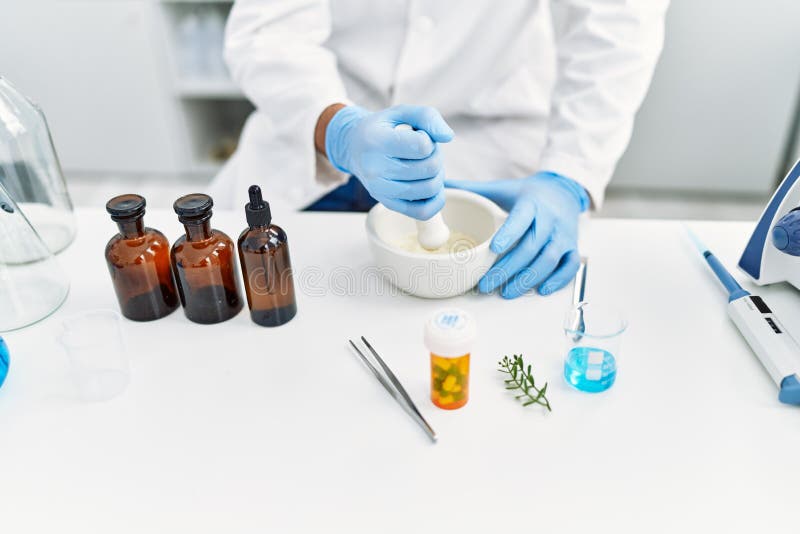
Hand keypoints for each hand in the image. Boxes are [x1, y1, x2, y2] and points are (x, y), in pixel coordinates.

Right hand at [325, 105, 453, 219]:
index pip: (422, 146)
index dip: (429, 140)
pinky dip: (435, 200)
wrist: (354, 148)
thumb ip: (427, 117)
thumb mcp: (401, 112)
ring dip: (436, 176)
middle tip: (424, 152)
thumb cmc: (381, 129)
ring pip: (429, 189)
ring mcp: (381, 190)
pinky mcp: (388, 204)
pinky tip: (429, 184)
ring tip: (425, 165)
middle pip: (429, 168)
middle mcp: (375, 169)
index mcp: (376, 141)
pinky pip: (423, 212)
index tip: (418, 136)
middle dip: (435, 157)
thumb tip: (448, 137)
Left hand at [446, 172, 588, 297]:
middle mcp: (550, 219)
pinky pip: (570, 266)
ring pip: (549, 259)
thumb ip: (474, 190)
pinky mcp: (572, 247)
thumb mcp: (502, 188)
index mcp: (531, 203)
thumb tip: (441, 186)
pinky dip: (558, 280)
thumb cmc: (528, 194)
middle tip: (486, 284)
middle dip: (508, 268)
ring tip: (506, 292)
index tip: (493, 248)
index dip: (509, 234)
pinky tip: (541, 290)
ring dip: (528, 278)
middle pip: (531, 246)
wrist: (563, 190)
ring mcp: (563, 235)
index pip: (522, 219)